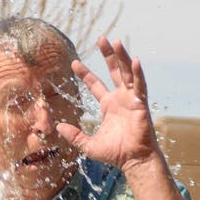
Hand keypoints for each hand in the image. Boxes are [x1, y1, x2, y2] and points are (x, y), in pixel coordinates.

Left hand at [56, 37, 159, 174]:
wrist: (132, 160)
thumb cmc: (115, 154)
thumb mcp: (89, 145)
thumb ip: (74, 136)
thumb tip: (58, 127)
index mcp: (108, 105)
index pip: (96, 84)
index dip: (86, 74)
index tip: (74, 63)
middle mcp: (120, 98)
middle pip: (113, 71)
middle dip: (107, 55)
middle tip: (101, 38)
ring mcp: (131, 99)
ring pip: (126, 72)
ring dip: (122, 56)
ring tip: (115, 41)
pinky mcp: (141, 104)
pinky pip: (140, 85)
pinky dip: (137, 73)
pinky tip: (134, 60)